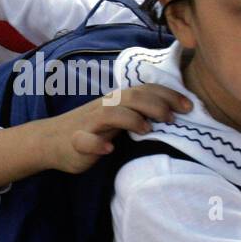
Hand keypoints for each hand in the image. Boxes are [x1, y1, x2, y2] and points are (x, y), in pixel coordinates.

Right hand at [39, 84, 191, 173]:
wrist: (51, 140)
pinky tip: (109, 150)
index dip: (167, 95)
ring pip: (109, 113)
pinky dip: (97, 144)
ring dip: (130, 119)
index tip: (189, 106)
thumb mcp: (118, 119)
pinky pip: (85, 141)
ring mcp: (89, 124)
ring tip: (146, 130)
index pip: (144, 91)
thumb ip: (139, 113)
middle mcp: (104, 107)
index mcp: (117, 101)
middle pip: (130, 98)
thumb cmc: (91, 130)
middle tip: (172, 118)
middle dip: (154, 104)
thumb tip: (173, 113)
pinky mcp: (76, 141)